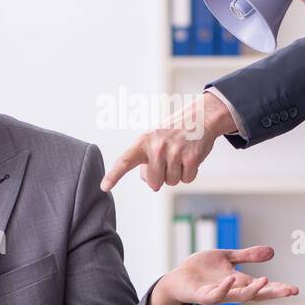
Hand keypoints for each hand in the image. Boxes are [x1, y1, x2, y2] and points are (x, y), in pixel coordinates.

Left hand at [100, 90, 236, 191]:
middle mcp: (157, 146)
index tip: (104, 186)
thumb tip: (151, 182)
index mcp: (143, 142)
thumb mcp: (154, 140)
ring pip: (172, 182)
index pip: (125, 161)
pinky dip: (190, 173)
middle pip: (154, 182)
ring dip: (177, 173)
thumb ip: (146, 160)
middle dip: (162, 177)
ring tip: (181, 154)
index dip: (114, 175)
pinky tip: (190, 157)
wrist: (200, 117)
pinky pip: (186, 179)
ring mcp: (174, 152)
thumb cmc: (174, 132)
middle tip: (169, 159)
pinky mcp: (191, 158)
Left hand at [148, 245, 298, 304]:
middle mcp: (232, 290)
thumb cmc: (201, 270)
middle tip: (291, 291)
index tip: (295, 289)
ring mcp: (218, 294)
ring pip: (238, 297)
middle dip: (273, 292)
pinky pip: (215, 295)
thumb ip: (248, 256)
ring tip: (266, 280)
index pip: (262, 287)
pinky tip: (231, 279)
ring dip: (252, 290)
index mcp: (239, 282)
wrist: (177, 278)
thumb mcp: (227, 258)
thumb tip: (272, 251)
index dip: (278, 288)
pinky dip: (223, 288)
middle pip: (256, 294)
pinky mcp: (203, 296)